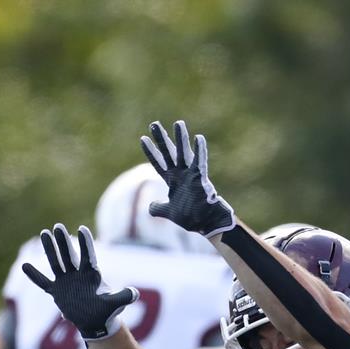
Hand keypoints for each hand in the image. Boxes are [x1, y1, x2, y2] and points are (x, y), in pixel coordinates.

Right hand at [21, 224, 138, 340]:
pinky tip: (24, 265)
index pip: (88, 256)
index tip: (82, 229)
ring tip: (44, 233)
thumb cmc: (107, 311)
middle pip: (69, 255)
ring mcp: (66, 281)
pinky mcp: (57, 291)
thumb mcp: (116, 304)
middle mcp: (77, 274)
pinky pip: (43, 282)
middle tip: (57, 226)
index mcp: (92, 274)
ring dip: (50, 250)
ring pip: (56, 263)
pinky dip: (34, 276)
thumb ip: (124, 297)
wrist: (95, 322)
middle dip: (64, 241)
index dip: (86, 243)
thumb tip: (135, 294)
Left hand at [139, 120, 235, 238]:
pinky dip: (200, 150)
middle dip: (161, 139)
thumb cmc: (191, 217)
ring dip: (181, 138)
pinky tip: (199, 138)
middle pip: (169, 153)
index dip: (151, 152)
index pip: (159, 163)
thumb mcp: (169, 212)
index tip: (143, 139)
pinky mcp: (201, 178)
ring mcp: (191, 175)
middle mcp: (181, 174)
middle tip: (154, 124)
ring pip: (184, 153)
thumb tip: (149, 208)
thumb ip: (158, 208)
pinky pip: (200, 162)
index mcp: (172, 181)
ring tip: (178, 123)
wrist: (205, 224)